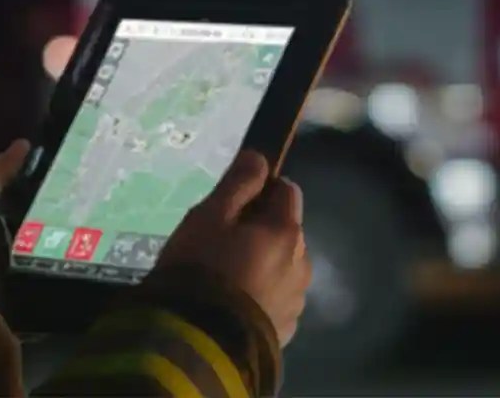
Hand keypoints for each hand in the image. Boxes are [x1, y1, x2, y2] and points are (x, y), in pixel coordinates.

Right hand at [155, 150, 310, 346]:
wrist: (197, 342)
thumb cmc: (200, 269)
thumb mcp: (209, 217)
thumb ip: (238, 184)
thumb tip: (259, 156)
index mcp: (286, 232)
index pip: (287, 191)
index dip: (261, 188)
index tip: (232, 201)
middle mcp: (302, 264)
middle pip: (286, 230)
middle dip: (261, 228)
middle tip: (220, 240)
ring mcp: (296, 300)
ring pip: (283, 266)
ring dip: (263, 263)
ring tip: (224, 276)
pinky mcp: (285, 329)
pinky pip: (276, 298)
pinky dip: (260, 293)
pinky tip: (232, 302)